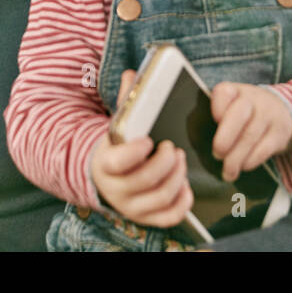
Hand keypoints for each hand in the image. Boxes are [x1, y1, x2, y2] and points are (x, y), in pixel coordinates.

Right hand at [89, 69, 193, 228]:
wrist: (106, 176)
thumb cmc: (118, 146)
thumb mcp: (117, 125)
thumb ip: (126, 101)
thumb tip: (133, 74)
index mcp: (105, 163)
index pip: (117, 163)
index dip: (134, 153)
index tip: (149, 140)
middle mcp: (115, 190)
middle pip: (144, 181)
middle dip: (164, 163)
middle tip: (172, 148)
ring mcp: (131, 207)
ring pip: (160, 198)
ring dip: (177, 177)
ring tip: (181, 159)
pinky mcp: (146, 218)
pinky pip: (169, 217)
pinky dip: (183, 201)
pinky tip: (186, 185)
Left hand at [210, 82, 291, 180]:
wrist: (283, 111)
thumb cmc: (247, 112)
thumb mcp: (232, 106)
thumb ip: (217, 118)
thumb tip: (197, 141)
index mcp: (235, 91)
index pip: (223, 93)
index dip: (217, 108)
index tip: (214, 121)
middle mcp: (253, 99)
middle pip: (238, 115)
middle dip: (225, 139)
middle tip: (217, 154)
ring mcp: (268, 114)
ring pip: (250, 137)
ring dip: (235, 158)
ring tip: (227, 172)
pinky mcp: (280, 132)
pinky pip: (264, 149)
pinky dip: (251, 161)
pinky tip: (243, 167)